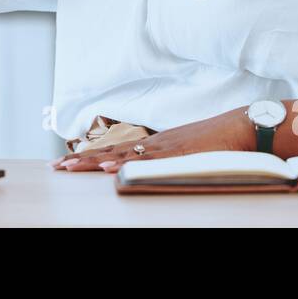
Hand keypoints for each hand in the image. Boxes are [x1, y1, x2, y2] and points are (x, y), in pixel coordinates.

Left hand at [50, 106, 256, 171]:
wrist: (242, 127)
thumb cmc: (221, 142)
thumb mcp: (191, 153)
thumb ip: (173, 161)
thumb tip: (157, 171)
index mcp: (156, 145)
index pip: (117, 151)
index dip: (92, 157)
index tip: (68, 163)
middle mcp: (155, 144)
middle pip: (111, 152)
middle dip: (81, 161)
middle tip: (55, 168)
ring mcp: (163, 148)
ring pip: (120, 156)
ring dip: (92, 162)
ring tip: (68, 168)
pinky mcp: (174, 154)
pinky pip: (143, 161)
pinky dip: (123, 164)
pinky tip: (105, 168)